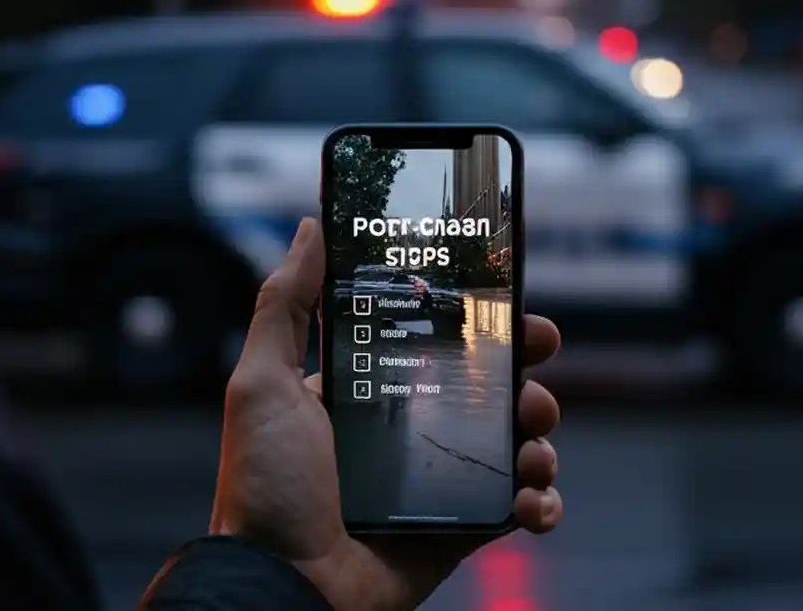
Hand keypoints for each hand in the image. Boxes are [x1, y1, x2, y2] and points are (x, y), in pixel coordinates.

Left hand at [211, 218, 562, 610]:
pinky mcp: (460, 530)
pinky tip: (529, 501)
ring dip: (540, 434)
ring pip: (516, 444)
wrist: (282, 587)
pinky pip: (520, 508)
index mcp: (370, 393)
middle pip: (490, 389)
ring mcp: (440, 482)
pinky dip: (541, 503)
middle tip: (535, 361)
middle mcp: (411, 432)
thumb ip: (285, 305)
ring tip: (531, 441)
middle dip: (524, 372)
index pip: (437, 344)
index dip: (479, 322)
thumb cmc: (265, 489)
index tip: (509, 304)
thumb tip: (308, 227)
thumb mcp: (261, 383)